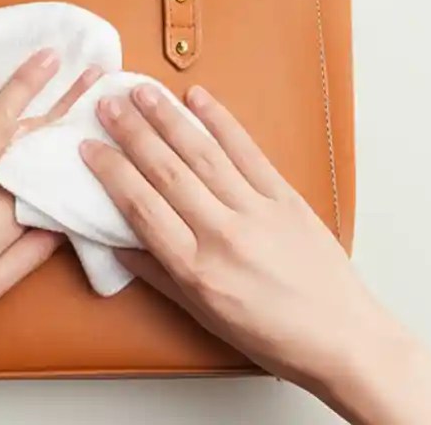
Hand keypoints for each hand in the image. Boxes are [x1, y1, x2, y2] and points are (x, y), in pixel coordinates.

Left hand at [0, 49, 96, 345]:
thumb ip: (29, 254)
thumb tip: (59, 226)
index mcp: (1, 216)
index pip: (49, 167)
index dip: (75, 138)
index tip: (96, 114)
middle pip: (26, 129)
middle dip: (60, 95)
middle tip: (86, 69)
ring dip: (21, 81)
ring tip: (46, 56)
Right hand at [81, 85, 430, 423]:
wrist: (343, 339)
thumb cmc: (272, 336)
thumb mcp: (202, 316)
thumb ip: (159, 275)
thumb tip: (118, 244)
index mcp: (197, 270)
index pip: (141, 207)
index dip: (110, 171)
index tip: (88, 146)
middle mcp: (224, 236)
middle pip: (167, 171)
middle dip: (132, 132)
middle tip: (106, 103)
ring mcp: (259, 212)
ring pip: (203, 153)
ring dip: (168, 117)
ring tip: (142, 91)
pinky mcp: (287, 199)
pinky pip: (248, 152)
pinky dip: (222, 121)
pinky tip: (199, 99)